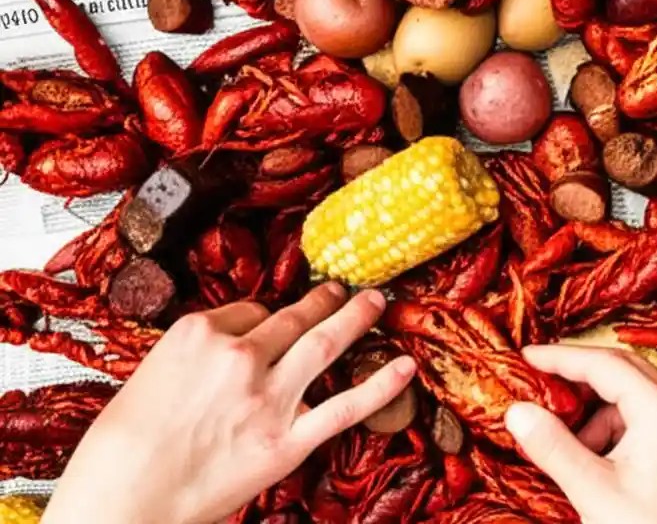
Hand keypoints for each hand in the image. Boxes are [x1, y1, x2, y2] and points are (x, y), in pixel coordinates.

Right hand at [42, 283, 416, 523]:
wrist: (121, 500)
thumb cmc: (118, 450)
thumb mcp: (149, 377)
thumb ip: (196, 359)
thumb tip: (227, 354)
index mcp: (198, 334)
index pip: (250, 311)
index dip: (266, 318)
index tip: (275, 320)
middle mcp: (239, 356)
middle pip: (294, 318)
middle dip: (323, 301)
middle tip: (341, 289)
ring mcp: (268, 397)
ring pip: (326, 344)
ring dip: (356, 318)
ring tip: (376, 302)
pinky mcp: (287, 440)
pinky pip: (346, 405)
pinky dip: (382, 385)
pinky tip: (405, 366)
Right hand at [504, 344, 656, 523]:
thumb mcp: (594, 491)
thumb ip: (553, 446)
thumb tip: (517, 411)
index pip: (604, 363)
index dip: (561, 358)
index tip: (527, 357)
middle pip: (623, 368)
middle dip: (578, 378)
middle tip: (538, 385)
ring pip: (636, 392)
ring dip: (599, 409)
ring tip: (571, 444)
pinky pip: (651, 413)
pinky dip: (620, 425)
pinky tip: (598, 456)